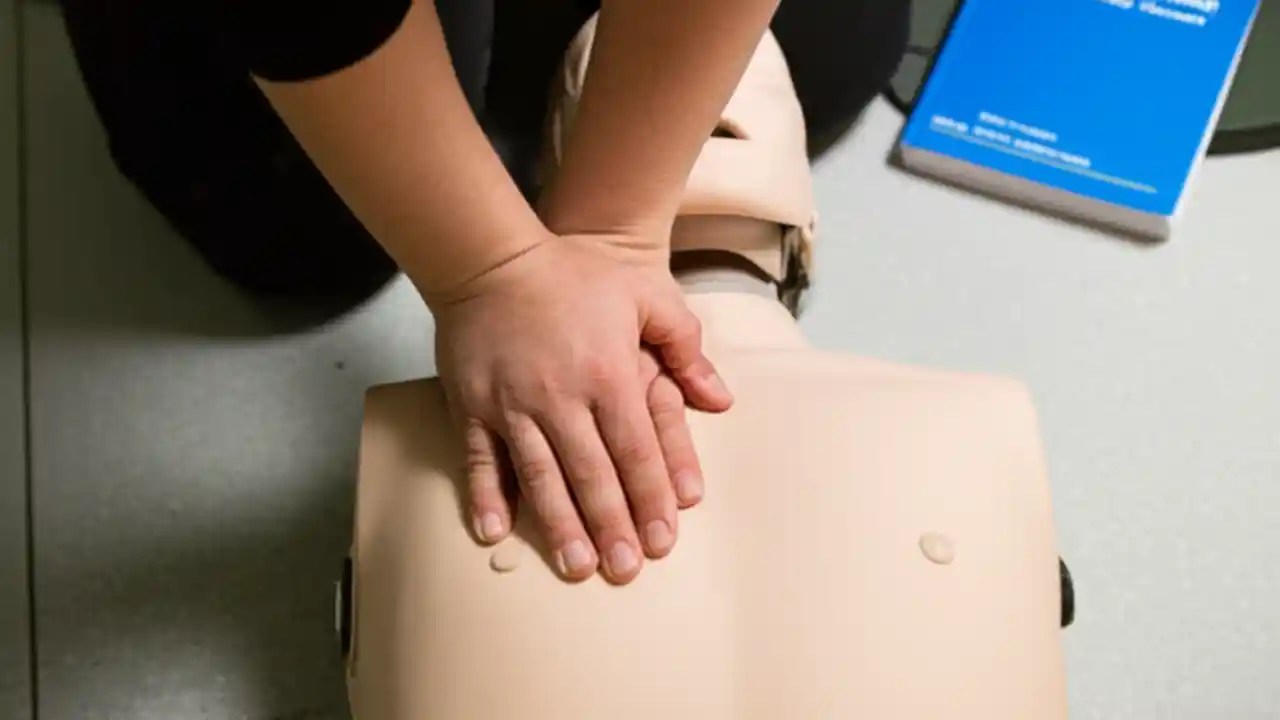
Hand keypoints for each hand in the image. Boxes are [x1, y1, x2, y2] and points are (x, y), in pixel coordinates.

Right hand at [431, 235, 731, 583]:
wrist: (492, 255)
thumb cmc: (573, 273)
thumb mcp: (645, 293)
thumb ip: (685, 345)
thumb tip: (720, 398)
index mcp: (609, 374)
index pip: (637, 451)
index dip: (651, 499)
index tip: (662, 540)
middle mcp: (561, 397)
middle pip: (592, 474)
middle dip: (611, 526)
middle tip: (625, 570)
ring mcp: (512, 404)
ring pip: (540, 476)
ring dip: (559, 524)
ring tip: (575, 566)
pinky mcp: (472, 404)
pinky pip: (480, 459)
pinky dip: (487, 497)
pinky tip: (495, 533)